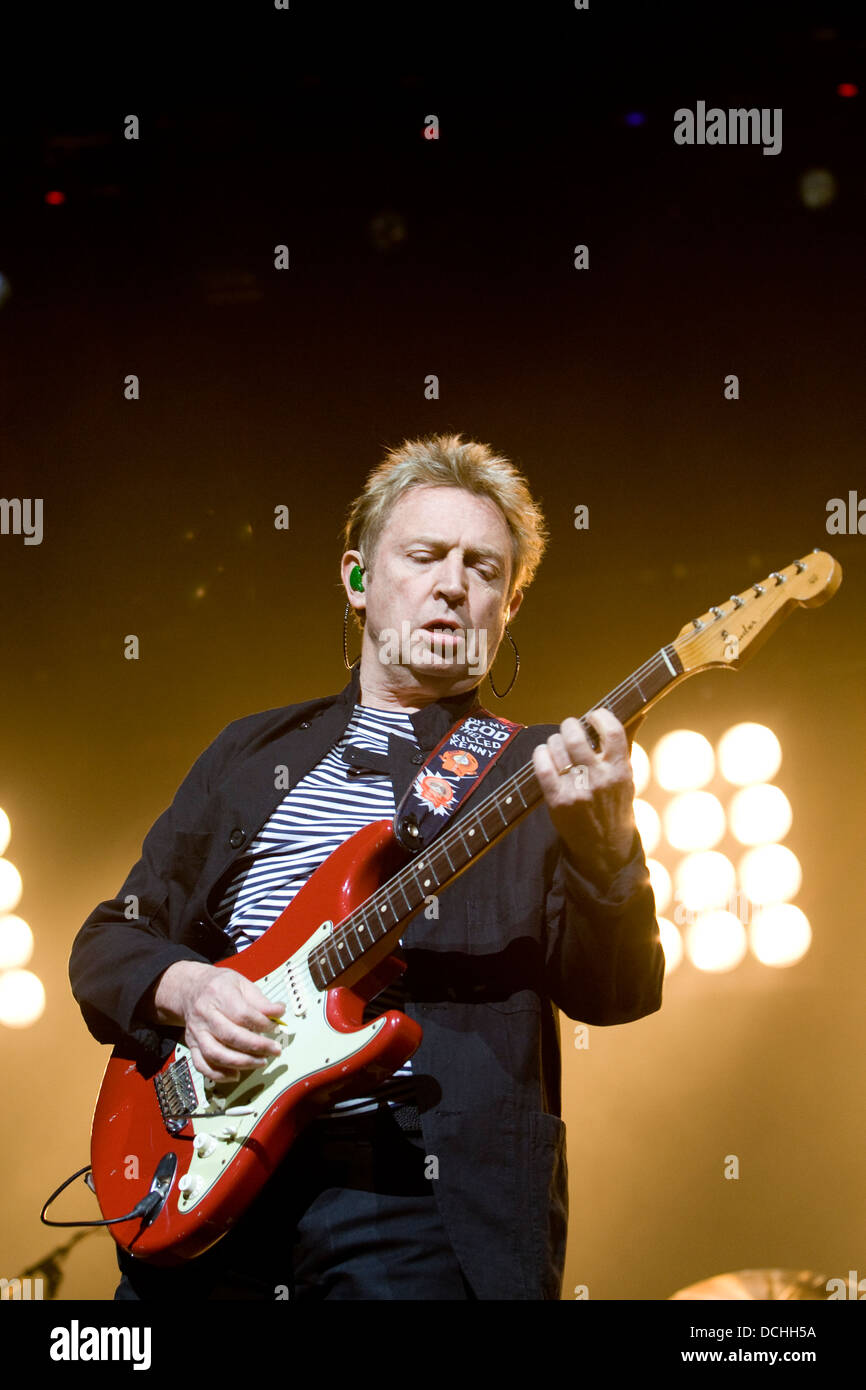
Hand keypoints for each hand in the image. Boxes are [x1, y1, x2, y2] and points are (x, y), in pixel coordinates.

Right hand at [151, 961, 286, 1081]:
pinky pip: (202, 1065)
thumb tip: (279, 1012)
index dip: (262, 1023)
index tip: (275, 1026)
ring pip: (216, 1054)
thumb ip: (260, 1001)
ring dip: (241, 1063)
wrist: (190, 990)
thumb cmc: (218, 986)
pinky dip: (219, 1074)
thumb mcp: (241, 984)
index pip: (242, 1013)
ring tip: (260, 1062)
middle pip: (231, 1036)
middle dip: (257, 1046)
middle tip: (274, 1050)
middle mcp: (204, 1014)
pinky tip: (235, 1074)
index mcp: (218, 993)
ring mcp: (196, 1031)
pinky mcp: (192, 1045)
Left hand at [532, 708, 639, 890]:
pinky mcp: (558, 801)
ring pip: (557, 748)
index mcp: (620, 770)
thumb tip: (640, 711)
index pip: (612, 731)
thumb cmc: (615, 805)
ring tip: (558, 744)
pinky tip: (544, 753)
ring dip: (554, 740)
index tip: (593, 716)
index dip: (599, 716)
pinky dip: (540, 754)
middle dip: (570, 726)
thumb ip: (626, 744)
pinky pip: (543, 767)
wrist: (605, 847)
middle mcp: (600, 779)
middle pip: (576, 736)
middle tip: (569, 728)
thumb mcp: (626, 776)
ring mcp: (578, 790)